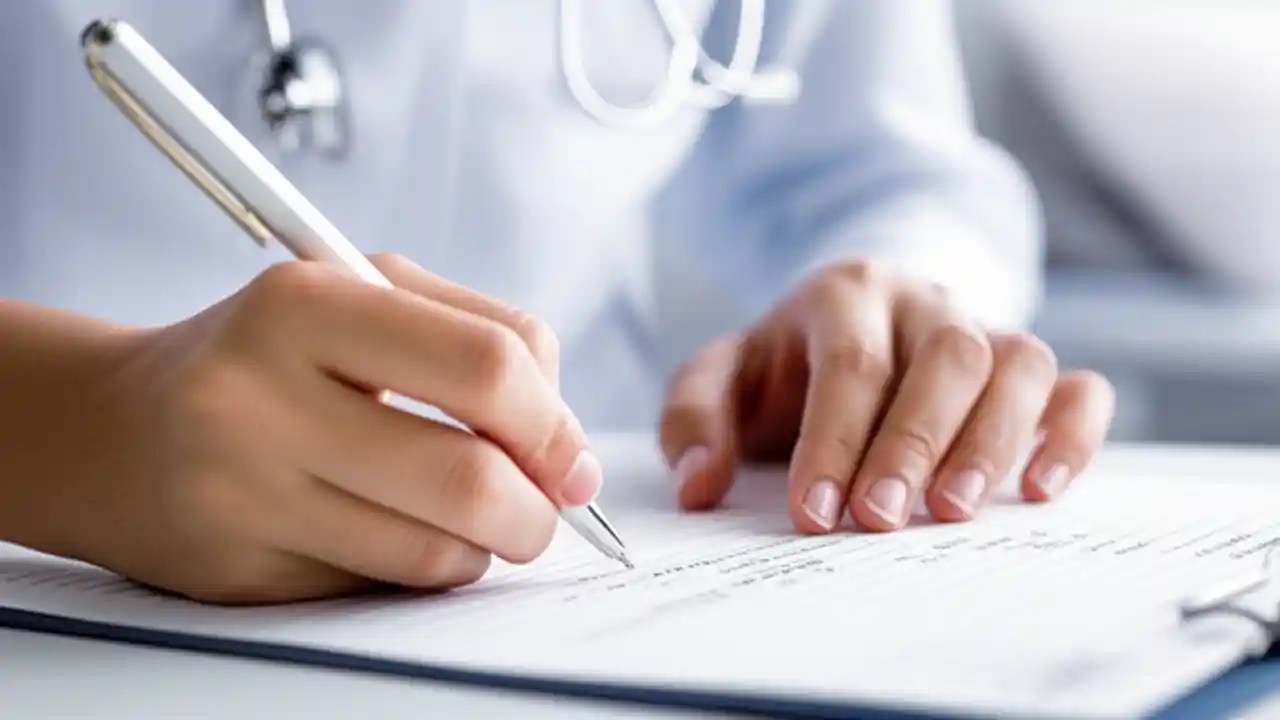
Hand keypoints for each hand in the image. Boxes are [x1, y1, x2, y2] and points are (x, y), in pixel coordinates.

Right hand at [58, 255, 597, 602]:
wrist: (119, 430)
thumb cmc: (273, 353)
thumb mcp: (369, 296)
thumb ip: (486, 341)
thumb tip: (570, 454)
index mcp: (302, 305)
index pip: (485, 366)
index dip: (553, 423)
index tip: (569, 457)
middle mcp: (258, 400)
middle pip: (469, 480)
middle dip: (536, 510)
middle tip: (542, 508)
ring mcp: (241, 496)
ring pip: (434, 553)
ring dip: (483, 545)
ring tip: (467, 516)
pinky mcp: (239, 575)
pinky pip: (384, 589)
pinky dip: (422, 568)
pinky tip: (397, 532)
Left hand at [659, 260, 1114, 532]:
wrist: (843, 326)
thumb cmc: (780, 367)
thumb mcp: (717, 377)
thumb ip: (692, 419)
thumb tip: (700, 483)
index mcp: (845, 293)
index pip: (852, 363)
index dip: (834, 440)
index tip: (814, 512)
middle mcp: (925, 301)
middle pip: (945, 357)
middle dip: (914, 443)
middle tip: (880, 519)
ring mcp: (985, 328)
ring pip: (1018, 364)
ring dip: (992, 441)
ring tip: (952, 512)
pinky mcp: (1029, 369)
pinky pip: (1078, 388)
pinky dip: (1072, 434)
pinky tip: (1037, 489)